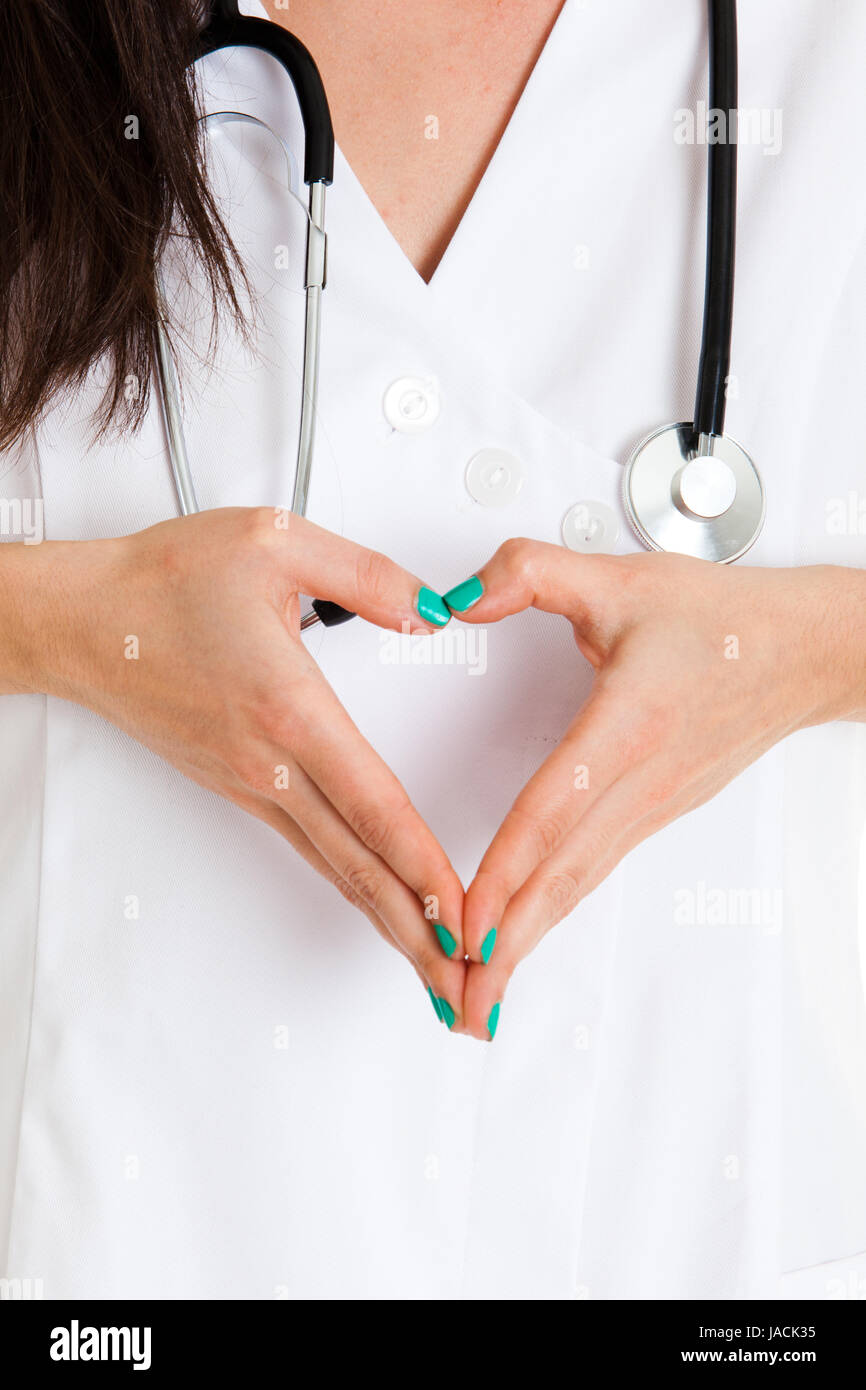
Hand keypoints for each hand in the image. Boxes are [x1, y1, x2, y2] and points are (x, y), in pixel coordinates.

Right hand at [10, 507, 467, 1018]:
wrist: (84, 622)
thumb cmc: (164, 583)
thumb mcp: (274, 542)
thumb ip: (367, 575)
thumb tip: (433, 610)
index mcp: (288, 707)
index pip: (374, 803)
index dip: (424, 865)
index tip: (464, 914)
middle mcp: (270, 762)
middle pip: (359, 863)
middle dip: (419, 931)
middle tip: (464, 985)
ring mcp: (251, 783)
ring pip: (334, 866)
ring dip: (389, 920)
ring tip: (433, 965)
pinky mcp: (238, 785)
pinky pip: (309, 847)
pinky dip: (353, 884)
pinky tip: (377, 901)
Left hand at [445, 542, 863, 1040]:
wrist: (806, 651)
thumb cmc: (723, 620)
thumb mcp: (618, 578)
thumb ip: (528, 573)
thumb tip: (455, 596)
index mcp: (626, 728)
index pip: (551, 814)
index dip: (502, 874)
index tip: (463, 928)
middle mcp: (640, 783)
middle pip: (561, 878)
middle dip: (506, 947)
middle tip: (460, 1005)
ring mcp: (653, 807)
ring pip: (578, 885)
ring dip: (528, 943)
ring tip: (482, 996)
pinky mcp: (657, 813)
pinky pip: (594, 872)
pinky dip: (553, 912)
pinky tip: (526, 935)